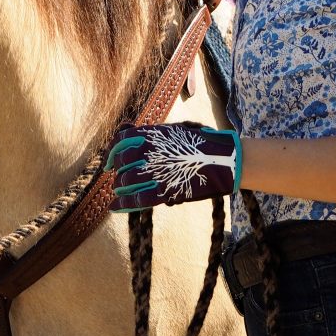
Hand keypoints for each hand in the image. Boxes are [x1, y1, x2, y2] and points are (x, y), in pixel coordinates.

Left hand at [104, 121, 240, 211]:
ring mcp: (159, 171)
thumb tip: (127, 129)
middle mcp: (152, 150)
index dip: (111, 152)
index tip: (109, 162)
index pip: (121, 140)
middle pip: (121, 162)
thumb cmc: (202, 143)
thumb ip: (153, 133)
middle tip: (117, 179)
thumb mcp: (176, 130)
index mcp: (154, 134)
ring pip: (126, 180)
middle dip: (117, 172)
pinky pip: (138, 198)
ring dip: (120, 187)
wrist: (226, 159)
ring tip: (119, 191)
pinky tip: (115, 207)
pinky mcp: (167, 190)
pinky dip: (124, 203)